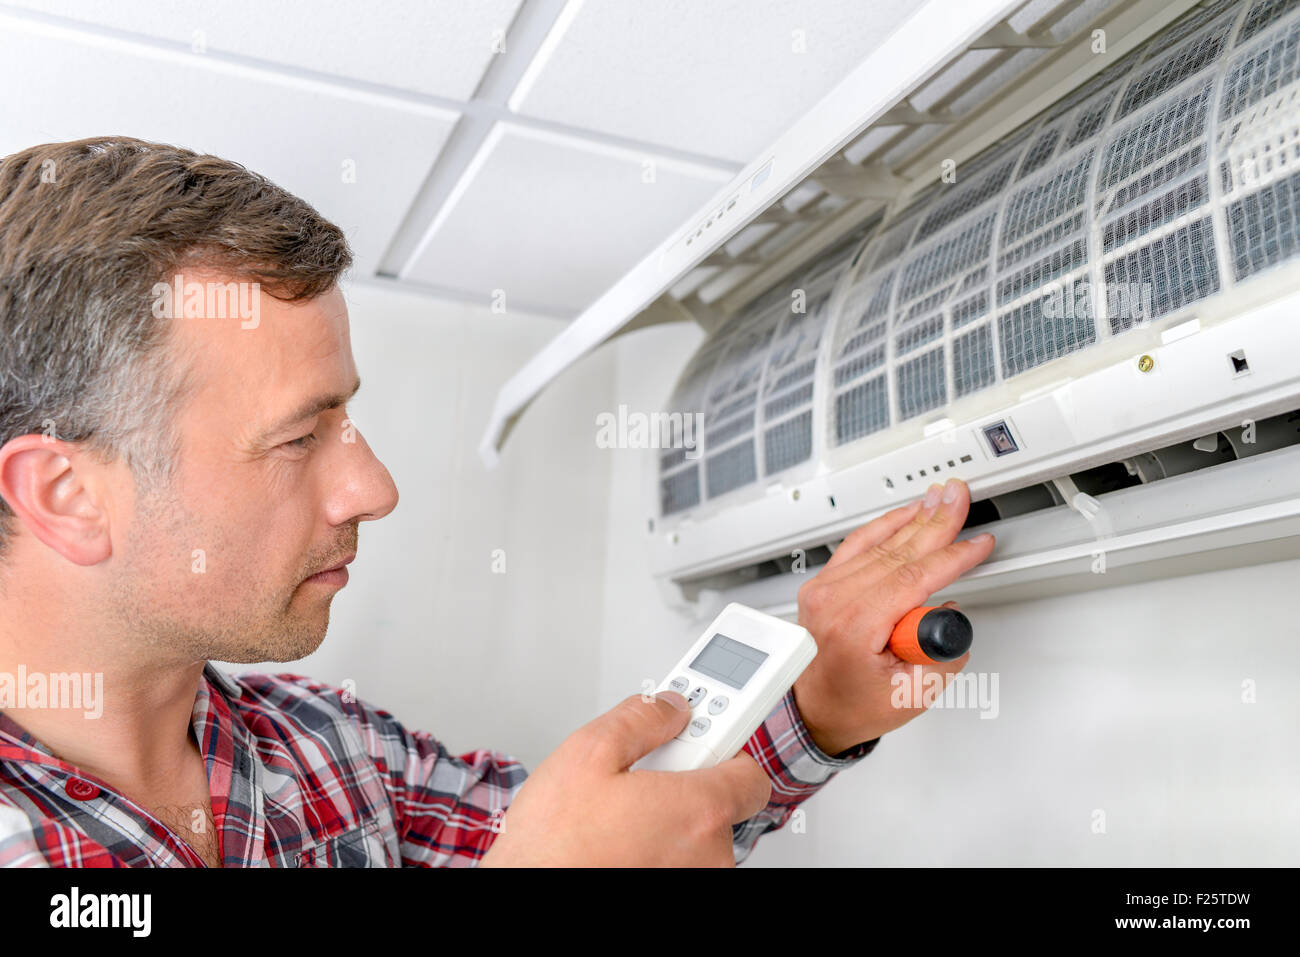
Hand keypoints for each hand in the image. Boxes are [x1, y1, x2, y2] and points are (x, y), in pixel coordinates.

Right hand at [479, 691, 771, 865]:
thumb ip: (642, 718)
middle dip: (685, 785)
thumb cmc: (553, 845)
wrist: (527, 889)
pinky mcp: (670, 895)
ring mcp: (692, 882)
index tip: (702, 735)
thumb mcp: (588, 752)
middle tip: (641, 778)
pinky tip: (618, 844)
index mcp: (699, 811)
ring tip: (618, 818)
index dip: (723, 749)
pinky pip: (678, 863)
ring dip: (667, 822)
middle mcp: (708, 856)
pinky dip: (656, 850)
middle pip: (719, 805)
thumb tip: (670, 707)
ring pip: (695, 838)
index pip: (751, 773)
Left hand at [791, 477, 995, 755]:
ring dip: (914, 518)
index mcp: (853, 628)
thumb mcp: (913, 695)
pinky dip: (885, 527)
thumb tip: (948, 610)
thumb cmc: (854, 706)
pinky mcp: (822, 585)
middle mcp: (832, 602)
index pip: (912, 578)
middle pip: (897, 552)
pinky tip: (905, 514)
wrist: (814, 711)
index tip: (977, 544)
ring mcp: (823, 590)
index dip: (951, 557)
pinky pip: (857, 545)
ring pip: (878, 543)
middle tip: (959, 498)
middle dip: (936, 522)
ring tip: (940, 497)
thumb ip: (940, 654)